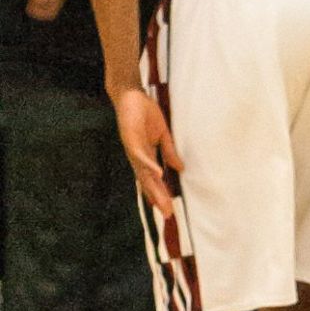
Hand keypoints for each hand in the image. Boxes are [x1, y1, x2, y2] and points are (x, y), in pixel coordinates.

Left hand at [115, 88, 183, 217]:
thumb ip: (169, 151)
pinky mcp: (131, 140)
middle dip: (158, 199)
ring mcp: (134, 150)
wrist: (130, 95)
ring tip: (163, 202)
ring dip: (153, 188)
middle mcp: (138, 158)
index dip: (161, 195)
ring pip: (144, 174)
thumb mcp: (162, 134)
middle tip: (167, 214)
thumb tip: (180, 168)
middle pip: (148, 183)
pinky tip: (158, 174)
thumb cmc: (144, 113)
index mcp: (145, 156)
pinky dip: (149, 165)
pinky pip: (141, 155)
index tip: (169, 210)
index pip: (154, 181)